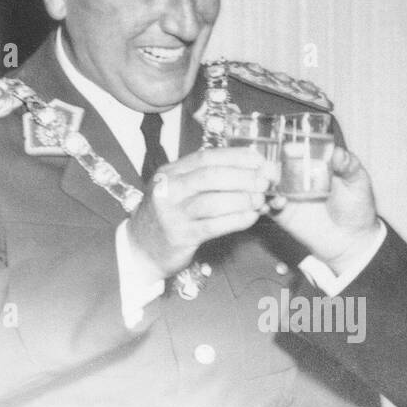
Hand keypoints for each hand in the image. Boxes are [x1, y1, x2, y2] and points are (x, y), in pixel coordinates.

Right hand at [126, 146, 271, 278]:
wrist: (140, 249)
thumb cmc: (168, 216)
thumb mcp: (179, 189)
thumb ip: (206, 178)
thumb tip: (249, 171)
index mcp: (171, 172)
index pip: (207, 157)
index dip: (236, 156)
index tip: (259, 159)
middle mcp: (170, 189)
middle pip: (211, 176)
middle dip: (244, 177)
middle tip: (265, 181)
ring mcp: (173, 214)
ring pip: (213, 201)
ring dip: (242, 199)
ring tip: (260, 200)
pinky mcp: (181, 236)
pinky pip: (214, 226)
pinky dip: (236, 220)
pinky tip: (250, 218)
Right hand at [269, 147, 380, 273]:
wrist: (353, 239)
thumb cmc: (357, 206)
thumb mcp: (357, 181)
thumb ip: (349, 165)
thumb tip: (337, 152)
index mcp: (313, 163)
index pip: (295, 149)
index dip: (287, 146)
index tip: (285, 147)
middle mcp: (296, 176)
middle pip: (274, 165)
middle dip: (267, 164)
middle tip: (269, 168)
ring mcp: (288, 194)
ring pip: (266, 184)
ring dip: (261, 182)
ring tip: (266, 185)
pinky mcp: (283, 213)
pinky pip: (267, 206)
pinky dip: (264, 203)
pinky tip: (276, 203)